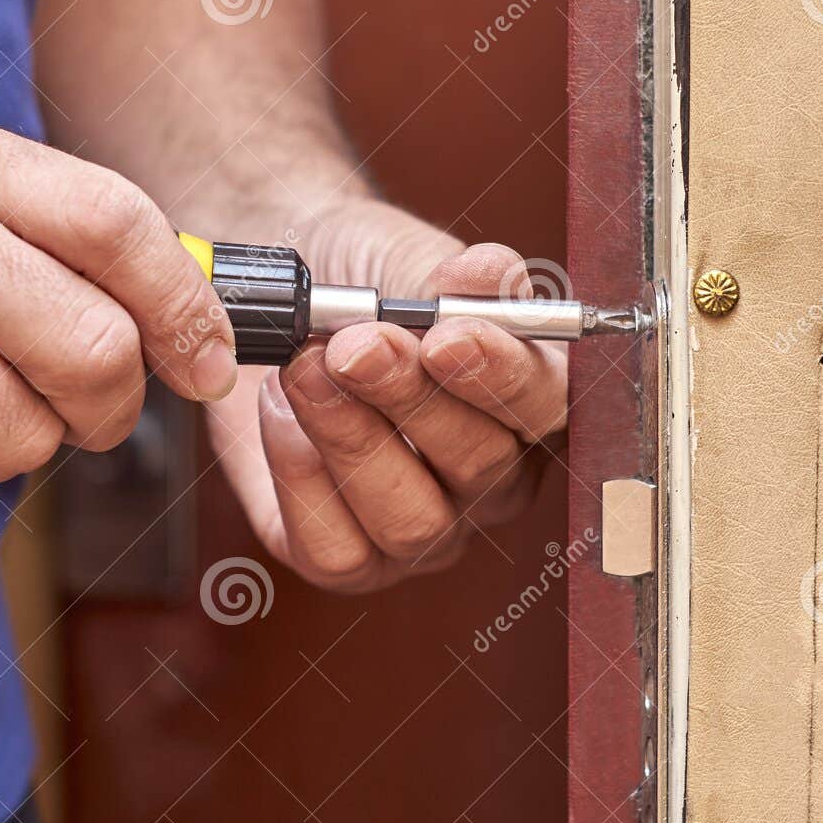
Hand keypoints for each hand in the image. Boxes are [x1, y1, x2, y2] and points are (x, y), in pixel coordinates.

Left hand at [208, 200, 567, 591]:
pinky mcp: (348, 561)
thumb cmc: (359, 288)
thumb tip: (487, 274)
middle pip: (479, 467)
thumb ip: (458, 279)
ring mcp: (425, 530)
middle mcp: (489, 481)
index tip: (444, 337)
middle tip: (352, 346)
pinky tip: (280, 416)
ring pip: (411, 521)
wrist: (276, 311)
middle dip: (408, 399)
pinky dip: (300, 481)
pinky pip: (337, 550)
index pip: (546, 407)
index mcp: (527, 405)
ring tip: (303, 369)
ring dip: (349, 438)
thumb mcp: (409, 262)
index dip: (501, 376)